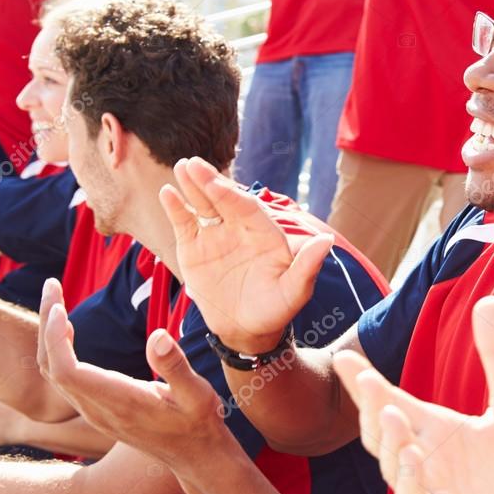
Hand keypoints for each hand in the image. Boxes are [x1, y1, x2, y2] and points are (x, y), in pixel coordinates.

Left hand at [37, 298, 230, 467]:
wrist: (194, 456)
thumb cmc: (199, 422)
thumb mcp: (197, 393)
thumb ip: (175, 366)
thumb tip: (158, 335)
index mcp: (118, 401)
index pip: (67, 371)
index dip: (55, 338)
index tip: (60, 307)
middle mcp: (98, 409)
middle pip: (51, 367)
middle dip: (46, 325)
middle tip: (52, 287)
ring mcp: (95, 412)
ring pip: (53, 373)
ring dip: (49, 336)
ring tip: (57, 303)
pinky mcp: (97, 410)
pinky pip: (64, 379)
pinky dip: (58, 350)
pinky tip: (68, 331)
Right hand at [159, 157, 332, 352]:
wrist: (246, 329)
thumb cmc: (275, 310)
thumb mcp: (294, 293)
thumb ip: (307, 267)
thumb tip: (326, 241)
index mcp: (265, 233)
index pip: (248, 208)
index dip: (232, 195)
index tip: (217, 184)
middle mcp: (240, 228)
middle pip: (224, 200)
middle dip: (210, 182)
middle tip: (194, 164)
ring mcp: (216, 235)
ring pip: (204, 206)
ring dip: (192, 186)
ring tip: (182, 167)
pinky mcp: (195, 247)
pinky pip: (185, 223)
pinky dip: (176, 208)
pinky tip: (167, 193)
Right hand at [334, 295, 493, 493]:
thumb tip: (491, 300)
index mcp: (437, 431)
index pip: (391, 400)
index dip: (365, 381)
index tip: (344, 356)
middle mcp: (425, 459)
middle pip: (382, 429)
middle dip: (369, 405)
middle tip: (363, 379)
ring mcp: (429, 493)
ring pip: (392, 464)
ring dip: (388, 439)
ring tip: (390, 412)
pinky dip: (409, 481)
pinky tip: (410, 458)